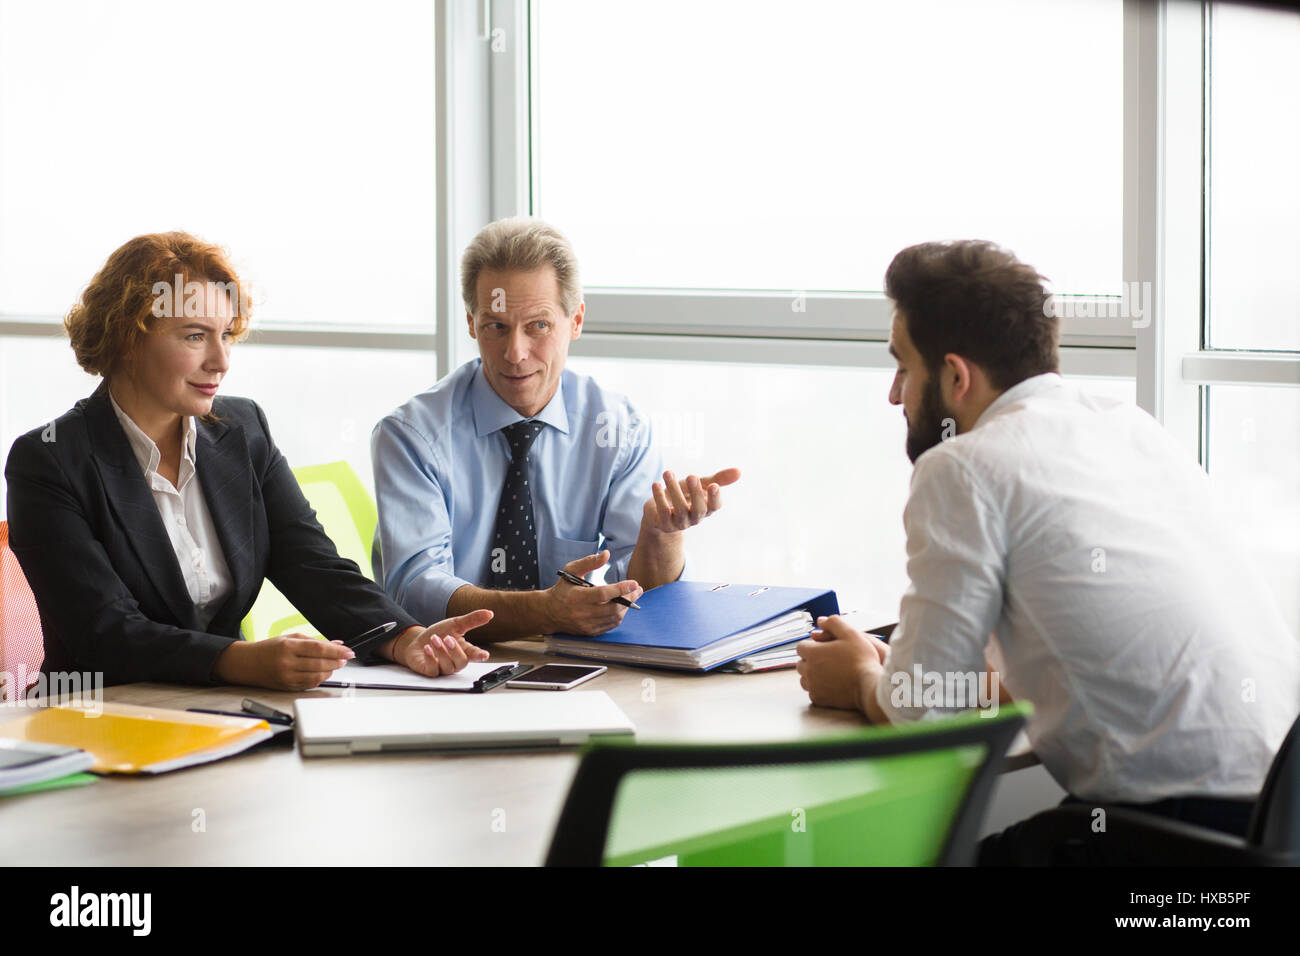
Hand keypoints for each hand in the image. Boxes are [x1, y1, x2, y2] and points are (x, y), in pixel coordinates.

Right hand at [214, 632, 354, 690]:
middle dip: (337, 661)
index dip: (337, 651)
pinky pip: (309, 684)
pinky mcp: (286, 687)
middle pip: (320, 664)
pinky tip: (325, 673)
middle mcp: (287, 663)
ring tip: (336, 665)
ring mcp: (286, 677)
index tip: (349, 651)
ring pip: (317, 676)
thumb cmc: (269, 648)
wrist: (246, 663)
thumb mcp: (290, 638)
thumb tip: (337, 643)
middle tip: (345, 658)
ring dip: (331, 671)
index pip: (319, 648)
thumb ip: (314, 640)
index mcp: (288, 647)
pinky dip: (320, 679)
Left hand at [393, 611, 493, 675]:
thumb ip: (472, 620)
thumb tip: (489, 613)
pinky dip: (430, 658)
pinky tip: (427, 648)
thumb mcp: (455, 624)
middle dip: (454, 650)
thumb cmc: (439, 634)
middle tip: (447, 638)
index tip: (484, 655)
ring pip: (447, 666)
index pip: (475, 655)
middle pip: (461, 662)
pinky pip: (433, 670)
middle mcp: (455, 661)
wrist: (418, 641)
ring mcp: (443, 668)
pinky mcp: (430, 671)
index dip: (480, 656)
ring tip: (434, 639)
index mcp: (464, 650)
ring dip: (441, 651)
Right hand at [545, 551, 642, 635]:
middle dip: (630, 598)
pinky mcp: (590, 632)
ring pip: (614, 618)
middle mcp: (582, 613)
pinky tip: (622, 607)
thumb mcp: (572, 570)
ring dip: (627, 607)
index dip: (621, 589)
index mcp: (577, 597)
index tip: (634, 583)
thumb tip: (606, 554)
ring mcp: (586, 625)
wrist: (549, 612)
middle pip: (613, 608)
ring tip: (633, 596)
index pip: (603, 594)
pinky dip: (619, 616)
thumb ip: (590, 561)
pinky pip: (610, 625)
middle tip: (638, 589)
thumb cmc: (562, 589)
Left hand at [643, 467, 740, 534]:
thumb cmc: (683, 495)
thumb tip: (739, 471)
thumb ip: (717, 479)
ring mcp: (679, 523)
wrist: (658, 511)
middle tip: (692, 476)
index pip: (715, 507)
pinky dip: (659, 498)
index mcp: (706, 508)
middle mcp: (695, 518)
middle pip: (699, 509)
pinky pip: (663, 512)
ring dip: (673, 489)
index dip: (715, 498)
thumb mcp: (698, 485)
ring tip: (667, 472)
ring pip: (679, 509)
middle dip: (696, 493)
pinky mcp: (664, 524)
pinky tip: (656, 484)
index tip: (714, 485)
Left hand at [795, 616, 889, 715]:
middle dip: (810, 661)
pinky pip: (812, 692)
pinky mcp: (819, 699)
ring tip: (827, 672)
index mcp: (813, 653)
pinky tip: (830, 685)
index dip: (811, 646)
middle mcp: (808, 670)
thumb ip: (834, 623)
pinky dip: (818, 688)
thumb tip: (820, 620)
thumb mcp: (850, 634)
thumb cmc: (861, 658)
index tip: (823, 648)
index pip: (801, 647)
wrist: (869, 686)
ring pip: (804, 679)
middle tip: (826, 660)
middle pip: (801, 664)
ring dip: (812, 675)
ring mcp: (813, 686)